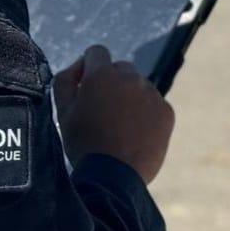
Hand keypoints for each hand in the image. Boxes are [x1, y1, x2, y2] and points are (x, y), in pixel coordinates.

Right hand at [53, 45, 174, 185]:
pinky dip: (146, 115)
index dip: (88, 68)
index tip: (86, 86)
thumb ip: (65, 81)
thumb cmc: (83, 144)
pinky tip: (135, 135)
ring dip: (129, 99)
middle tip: (102, 112)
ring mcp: (151, 93)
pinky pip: (154, 105)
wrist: (113, 177)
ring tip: (119, 128)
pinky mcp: (166, 111)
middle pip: (120, 69)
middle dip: (110, 83)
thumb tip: (78, 66)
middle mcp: (130, 77)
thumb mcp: (62, 112)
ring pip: (139, 87)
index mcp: (102, 74)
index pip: (96, 52)